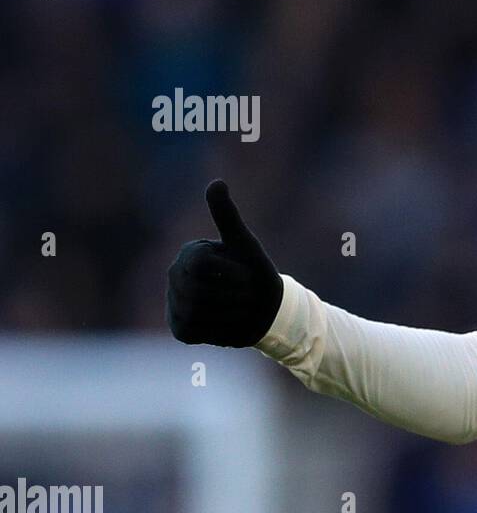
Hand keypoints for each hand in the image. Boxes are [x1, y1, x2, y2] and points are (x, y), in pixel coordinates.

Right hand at [166, 179, 283, 346]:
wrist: (264, 309)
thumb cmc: (255, 272)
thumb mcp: (245, 244)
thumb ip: (227, 216)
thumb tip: (216, 182)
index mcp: (189, 254)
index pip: (201, 265)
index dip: (232, 273)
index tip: (245, 273)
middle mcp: (174, 277)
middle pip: (199, 291)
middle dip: (234, 294)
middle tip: (245, 293)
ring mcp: (174, 303)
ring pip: (200, 312)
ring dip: (231, 312)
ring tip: (238, 307)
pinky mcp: (180, 329)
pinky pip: (198, 330)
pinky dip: (221, 329)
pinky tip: (227, 322)